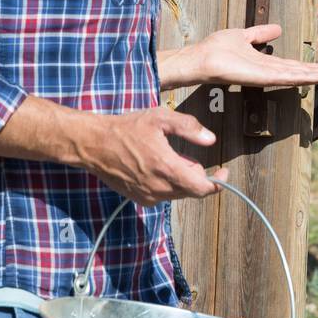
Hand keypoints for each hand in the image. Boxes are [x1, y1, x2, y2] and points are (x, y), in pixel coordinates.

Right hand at [82, 106, 228, 204]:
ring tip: (164, 155)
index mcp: (167, 169)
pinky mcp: (139, 199)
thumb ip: (189, 128)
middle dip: (195, 172)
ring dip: (180, 177)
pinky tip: (154, 165)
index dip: (218, 182)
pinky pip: (163, 194)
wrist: (94, 144)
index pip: (203, 188)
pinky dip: (166, 182)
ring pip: (178, 192)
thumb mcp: (160, 118)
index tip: (223, 172)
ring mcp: (148, 196)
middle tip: (183, 153)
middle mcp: (159, 188)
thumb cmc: (126, 129)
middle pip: (192, 189)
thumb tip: (211, 139)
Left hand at [193, 23, 317, 86]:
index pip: (296, 66)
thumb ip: (260, 33)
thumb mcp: (243, 35)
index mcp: (267, 63)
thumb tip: (278, 29)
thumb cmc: (216, 49)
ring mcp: (269, 77)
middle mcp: (271, 73)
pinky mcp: (264, 78)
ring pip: (301, 76)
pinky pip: (290, 76)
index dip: (314, 66)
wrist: (201, 58)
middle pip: (303, 73)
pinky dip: (308, 76)